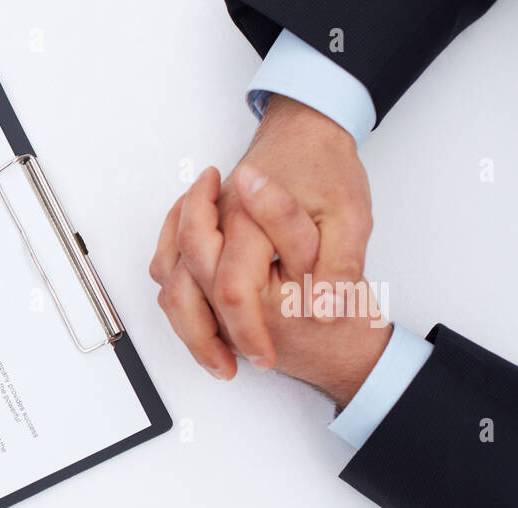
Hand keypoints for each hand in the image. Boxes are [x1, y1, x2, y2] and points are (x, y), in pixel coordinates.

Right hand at [153, 94, 371, 376]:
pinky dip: (173, 296)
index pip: (233, 290)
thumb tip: (324, 309)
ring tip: (212, 355)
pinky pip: (165, 265)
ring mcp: (199, 223)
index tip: (264, 357)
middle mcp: (215, 223)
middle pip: (184, 293)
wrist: (305, 130)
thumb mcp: (352, 217)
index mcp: (249, 220)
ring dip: (183, 324)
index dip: (246, 331)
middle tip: (228, 368)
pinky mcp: (191, 224)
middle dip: (202, 340)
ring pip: (167, 282)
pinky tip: (196, 318)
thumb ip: (339, 263)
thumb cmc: (325, 169)